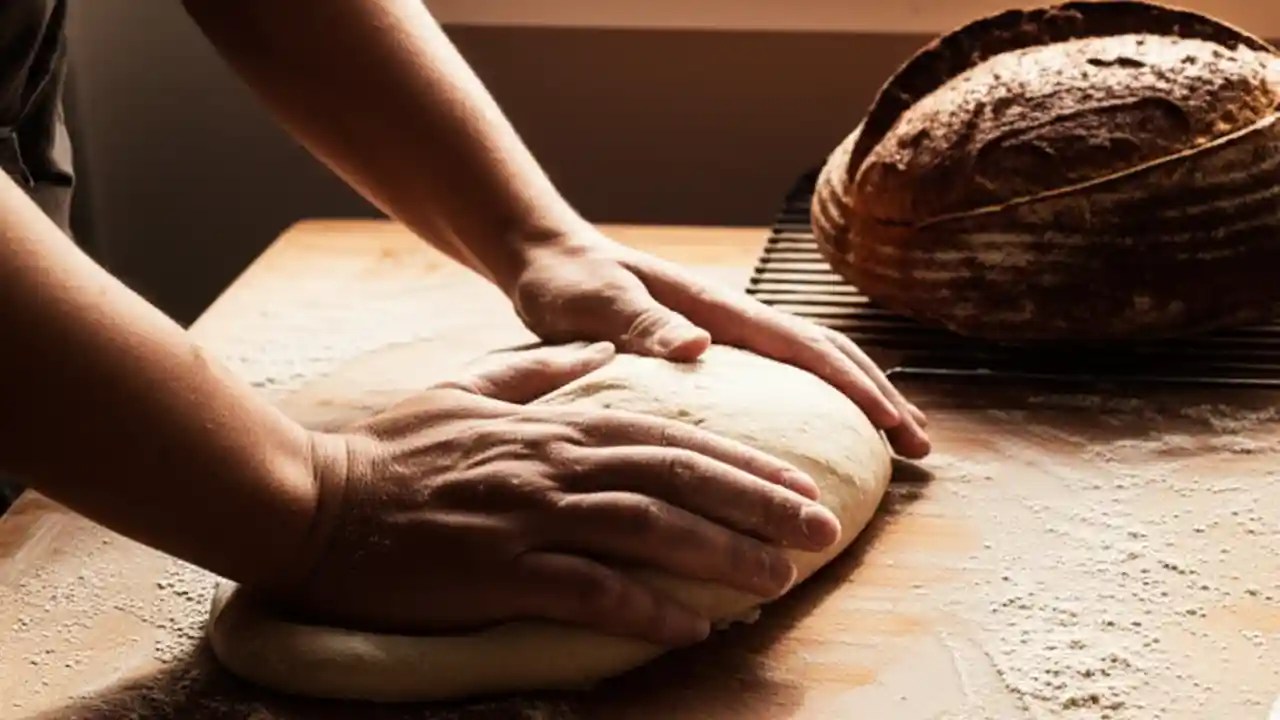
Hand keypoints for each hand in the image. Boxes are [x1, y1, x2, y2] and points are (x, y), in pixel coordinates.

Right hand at [275, 343, 841, 646]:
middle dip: (758, 504)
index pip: (670, 438)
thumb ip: (537, 370)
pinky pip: (587, 591)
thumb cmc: (392, 450)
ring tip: (779, 581)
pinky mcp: (498, 570)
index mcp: (554, 427)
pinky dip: (644, 610)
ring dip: (720, 556)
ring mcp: (528, 517)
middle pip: (678, 477)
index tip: (797, 484)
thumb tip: (597, 354)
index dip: (742, 462)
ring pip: (648, 530)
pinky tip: (689, 628)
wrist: (315, 501)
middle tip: (821, 530)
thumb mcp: (466, 390)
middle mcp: (554, 465)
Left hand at [511, 224, 930, 457]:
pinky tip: (827, 433)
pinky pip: (783, 376)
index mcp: (717, 311)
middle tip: (921, 448)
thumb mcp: (594, 305)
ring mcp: (729, 333)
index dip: (853, 386)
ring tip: (899, 442)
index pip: (802, 347)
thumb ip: (640, 325)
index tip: (894, 424)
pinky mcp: (715, 349)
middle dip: (878, 396)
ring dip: (860, 397)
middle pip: (826, 354)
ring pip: (812, 363)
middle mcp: (734, 319)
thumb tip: (698, 346)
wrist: (551, 260)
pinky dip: (820, 400)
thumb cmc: (569, 284)